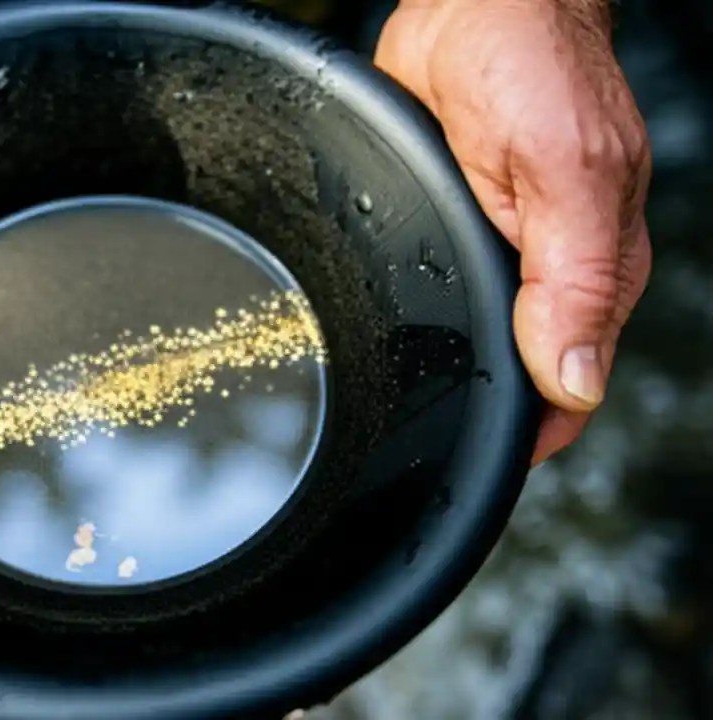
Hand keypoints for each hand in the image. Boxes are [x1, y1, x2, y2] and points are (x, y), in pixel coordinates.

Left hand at [375, 0, 651, 464]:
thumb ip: (578, 278)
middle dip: (476, 411)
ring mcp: (494, 256)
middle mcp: (545, 273)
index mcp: (591, 271)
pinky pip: (433, 297)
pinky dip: (411, 322)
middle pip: (518, 376)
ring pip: (471, 342)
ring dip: (438, 371)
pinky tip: (381, 341)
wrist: (478, 12)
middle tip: (411, 445)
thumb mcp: (568, 171)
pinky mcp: (449, 232)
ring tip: (387, 411)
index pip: (568, 387)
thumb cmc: (535, 67)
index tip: (473, 466)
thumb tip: (575, 380)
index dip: (528, 435)